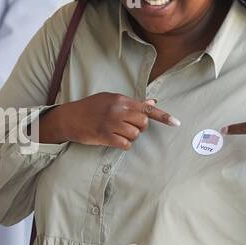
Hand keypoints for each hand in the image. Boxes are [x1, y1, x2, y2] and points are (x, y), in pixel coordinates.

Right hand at [38, 93, 178, 149]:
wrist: (68, 118)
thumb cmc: (89, 108)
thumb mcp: (109, 99)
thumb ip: (130, 102)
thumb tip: (152, 101)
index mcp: (120, 99)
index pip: (146, 108)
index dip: (163, 116)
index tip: (176, 123)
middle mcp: (118, 110)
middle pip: (143, 123)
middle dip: (140, 128)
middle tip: (128, 127)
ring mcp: (112, 124)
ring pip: (135, 135)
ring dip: (130, 137)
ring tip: (118, 133)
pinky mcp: (105, 136)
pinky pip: (126, 144)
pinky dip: (124, 145)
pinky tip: (115, 141)